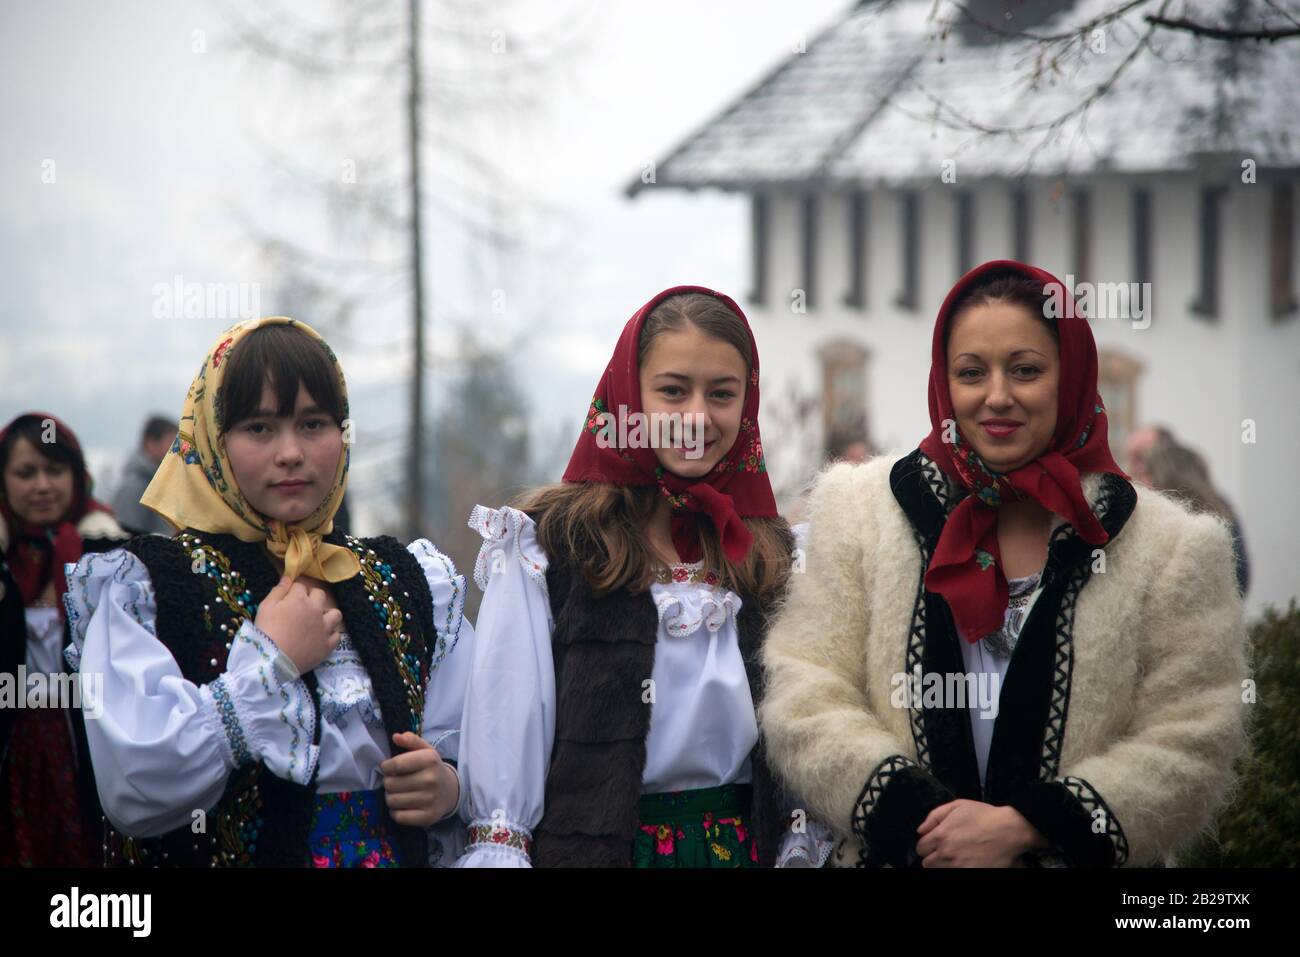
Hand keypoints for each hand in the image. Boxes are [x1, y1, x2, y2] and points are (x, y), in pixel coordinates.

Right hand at [253, 576, 342, 673]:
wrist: (271, 661)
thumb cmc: (265, 631)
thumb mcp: (265, 607)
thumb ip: (278, 591)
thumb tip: (288, 577)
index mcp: (299, 599)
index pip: (300, 586)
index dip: (293, 591)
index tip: (287, 599)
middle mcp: (316, 610)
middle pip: (320, 595)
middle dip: (312, 598)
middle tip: (301, 608)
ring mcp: (324, 628)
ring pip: (335, 614)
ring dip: (327, 615)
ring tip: (317, 621)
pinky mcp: (328, 645)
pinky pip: (337, 636)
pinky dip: (331, 635)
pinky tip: (321, 637)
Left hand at [381, 732, 458, 826]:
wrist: (450, 790)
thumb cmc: (431, 768)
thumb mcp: (425, 750)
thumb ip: (411, 740)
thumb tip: (396, 737)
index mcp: (430, 760)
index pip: (395, 764)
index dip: (386, 767)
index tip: (389, 767)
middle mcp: (431, 780)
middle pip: (390, 784)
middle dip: (389, 782)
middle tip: (396, 781)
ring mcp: (430, 800)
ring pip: (392, 801)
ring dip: (391, 797)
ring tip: (399, 793)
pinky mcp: (427, 817)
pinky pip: (398, 817)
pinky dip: (396, 812)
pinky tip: (403, 805)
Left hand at [915, 799, 1045, 866]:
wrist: (1010, 831)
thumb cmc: (985, 817)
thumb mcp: (957, 806)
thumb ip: (934, 816)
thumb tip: (921, 830)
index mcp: (941, 835)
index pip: (920, 848)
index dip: (927, 845)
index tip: (935, 843)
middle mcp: (946, 853)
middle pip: (927, 863)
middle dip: (934, 856)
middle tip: (946, 851)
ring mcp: (958, 866)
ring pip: (938, 870)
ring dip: (944, 864)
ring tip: (956, 857)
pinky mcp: (969, 873)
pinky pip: (952, 874)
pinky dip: (956, 869)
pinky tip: (964, 862)